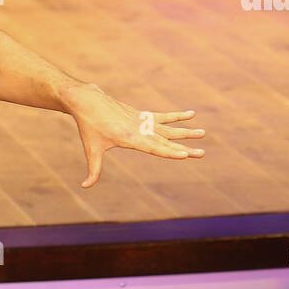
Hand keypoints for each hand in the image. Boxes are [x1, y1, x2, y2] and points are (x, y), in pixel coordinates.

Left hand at [62, 82, 205, 188]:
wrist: (88, 101)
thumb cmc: (89, 127)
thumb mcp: (92, 149)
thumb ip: (94, 169)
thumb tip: (85, 187)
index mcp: (129, 138)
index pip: (153, 148)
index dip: (169, 153)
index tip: (184, 155)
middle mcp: (139, 129)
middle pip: (166, 140)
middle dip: (184, 148)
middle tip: (202, 153)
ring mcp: (142, 121)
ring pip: (168, 128)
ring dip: (185, 132)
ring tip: (203, 133)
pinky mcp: (141, 115)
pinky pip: (162, 116)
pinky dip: (176, 116)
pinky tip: (191, 114)